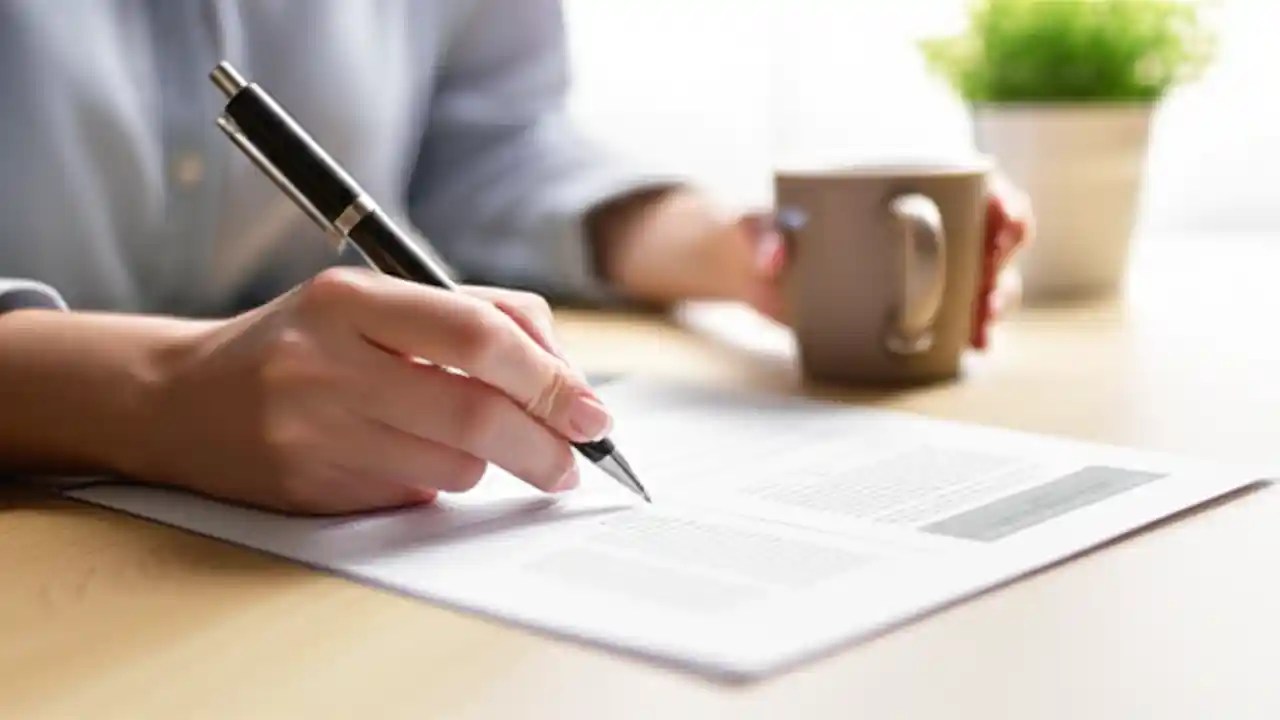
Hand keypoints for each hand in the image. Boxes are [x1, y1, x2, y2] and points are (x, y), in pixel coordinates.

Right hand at [144, 269, 609, 513]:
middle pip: (476, 413)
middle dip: (546, 444)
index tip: (592, 413)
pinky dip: (437, 482)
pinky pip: (415, 495)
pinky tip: (405, 458)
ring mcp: (313, 431)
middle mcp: (327, 363)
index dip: (550, 378)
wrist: (183, 399)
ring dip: (488, 463)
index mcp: (351, 300)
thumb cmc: (303, 343)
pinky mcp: (310, 489)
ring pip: (455, 464)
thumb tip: (566, 375)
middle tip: (574, 460)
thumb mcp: (376, 300)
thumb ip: (475, 317)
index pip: (477, 335)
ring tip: (466, 442)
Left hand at [600, 185, 1031, 347]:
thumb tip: (775, 257)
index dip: (1003, 204)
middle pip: (992, 241)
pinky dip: (970, 334)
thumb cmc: (765, 230)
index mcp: (908, 190)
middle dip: (1003, 263)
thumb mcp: (759, 226)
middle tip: (986, 287)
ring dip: (993, 304)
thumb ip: (762, 234)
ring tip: (980, 327)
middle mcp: (927, 228)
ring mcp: (924, 271)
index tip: (1000, 221)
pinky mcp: (910, 311)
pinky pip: (954, 322)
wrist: (752, 269)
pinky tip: (973, 348)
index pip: (978, 190)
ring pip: (983, 284)